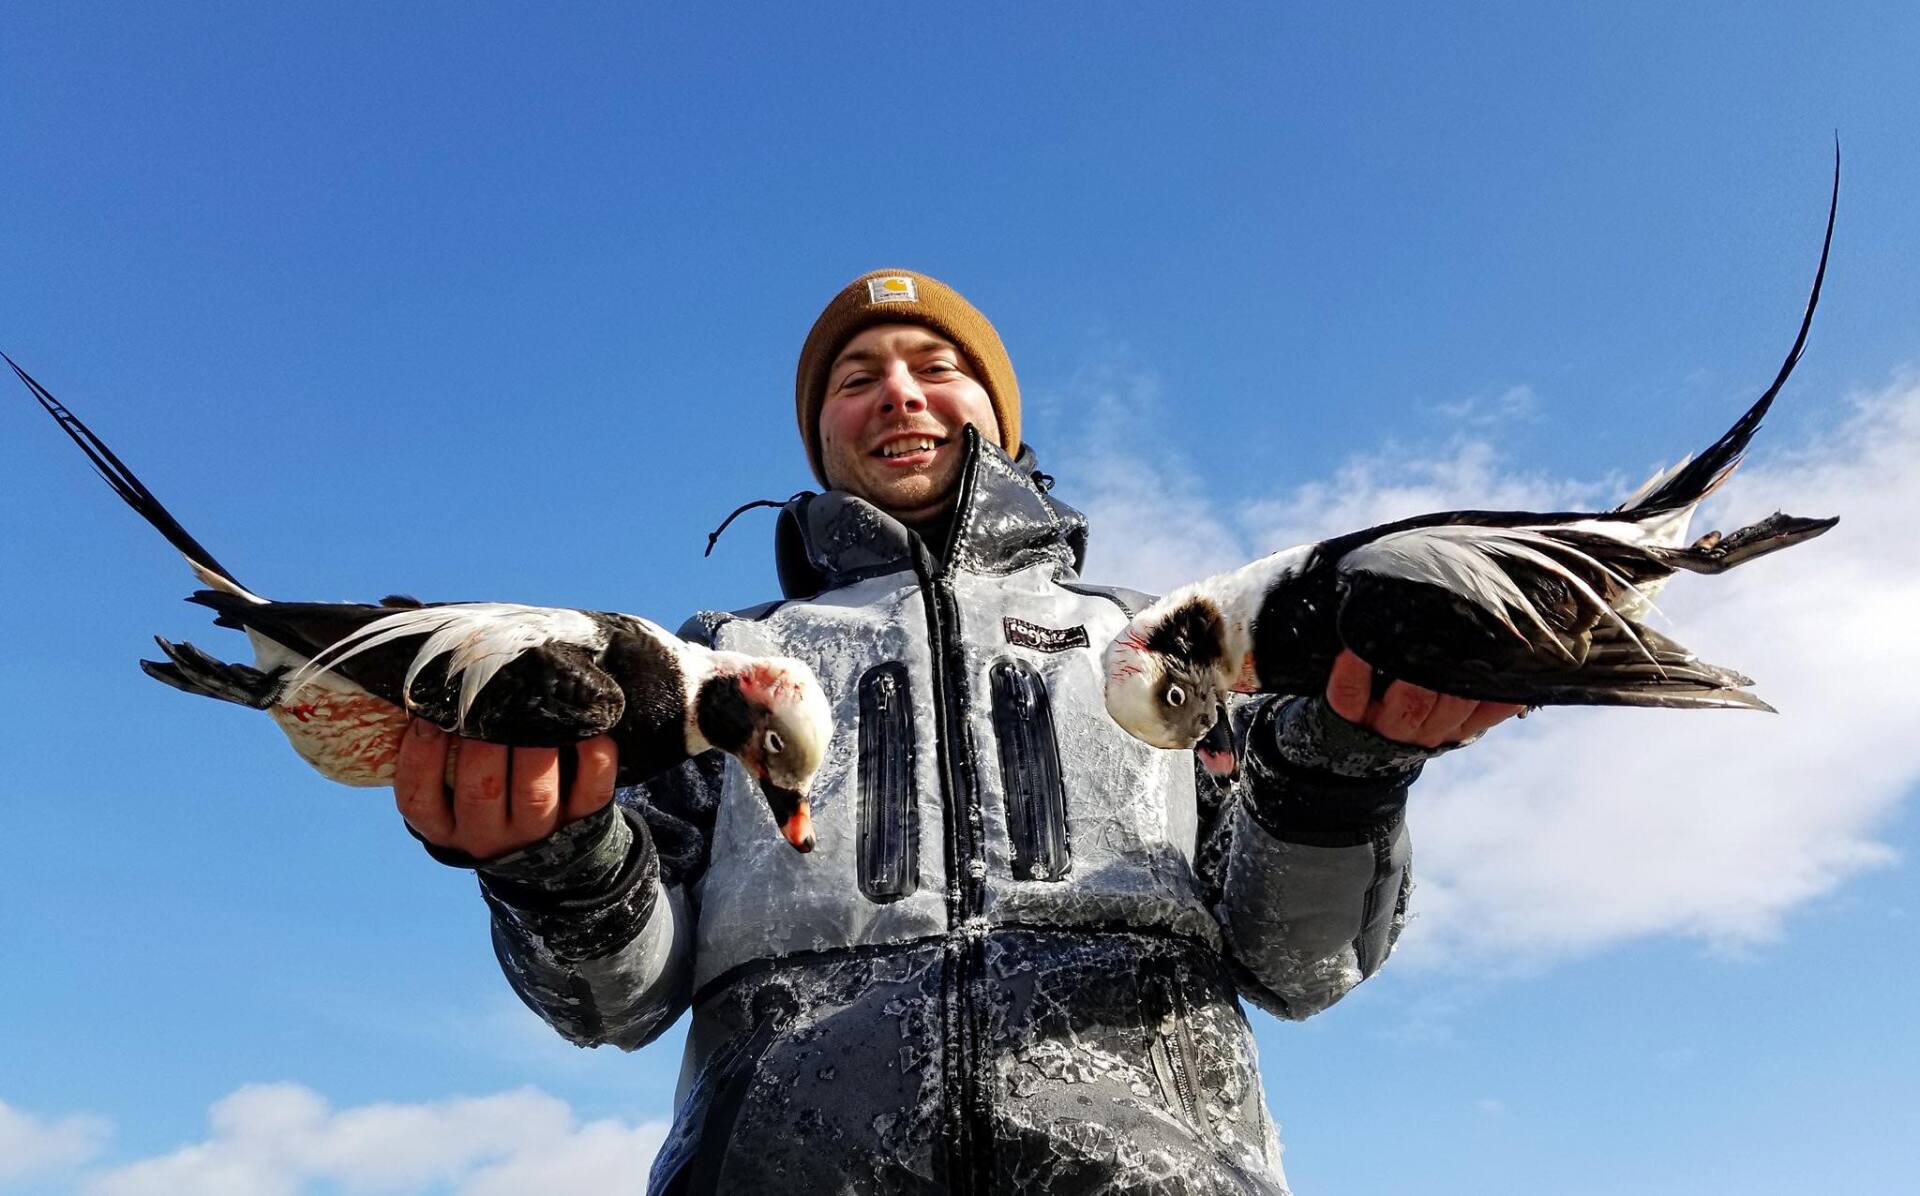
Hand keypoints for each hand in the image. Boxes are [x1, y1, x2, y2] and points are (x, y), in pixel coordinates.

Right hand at [393, 718, 617, 860]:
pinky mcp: (582, 821)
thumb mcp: (447, 782)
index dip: (419, 757)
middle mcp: (487, 834)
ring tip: (535, 708)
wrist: (548, 843)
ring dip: (536, 749)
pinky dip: (594, 758)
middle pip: (479, 792)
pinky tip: (590, 728)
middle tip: (487, 701)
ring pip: (535, 794)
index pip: (419, 797)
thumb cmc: (485, 787)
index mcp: (445, 824)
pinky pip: (591, 791)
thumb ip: (440, 742)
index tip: (426, 717)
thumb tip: (426, 681)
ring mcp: (537, 832)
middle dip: (483, 745)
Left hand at [1324, 649, 1524, 748]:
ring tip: (1419, 636)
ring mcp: (1383, 725)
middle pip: (1451, 702)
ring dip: (1417, 672)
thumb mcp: (1449, 715)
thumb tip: (1525, 670)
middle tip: (1463, 632)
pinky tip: (1356, 647)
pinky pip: (1350, 693)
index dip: (1498, 686)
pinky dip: (1353, 670)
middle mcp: (1422, 731)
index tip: (1509, 653)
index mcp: (1453, 728)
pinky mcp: (1344, 716)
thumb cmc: (1405, 715)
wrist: (1343, 754)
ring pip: (1410, 701)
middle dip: (1458, 674)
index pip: (1486, 708)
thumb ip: (1484, 698)